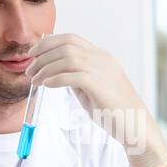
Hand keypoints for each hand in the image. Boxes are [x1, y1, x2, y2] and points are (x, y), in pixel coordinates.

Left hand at [25, 34, 166, 166]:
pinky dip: (55, 78)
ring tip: (34, 80)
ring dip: (45, 67)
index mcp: (102, 57)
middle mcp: (102, 59)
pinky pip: (72, 76)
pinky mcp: (100, 86)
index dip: (49, 43)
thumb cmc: (114, 112)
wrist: (137, 128)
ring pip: (67, 58)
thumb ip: (77, 77)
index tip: (33, 53)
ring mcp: (103, 71)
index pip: (72, 38)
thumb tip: (55, 73)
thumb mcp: (93, 89)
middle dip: (42, 54)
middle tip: (29, 69)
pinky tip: (46, 85)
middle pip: (66, 44)